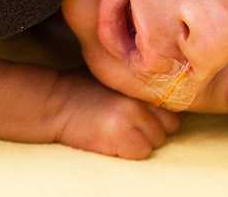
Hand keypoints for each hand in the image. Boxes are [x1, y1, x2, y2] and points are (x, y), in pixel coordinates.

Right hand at [54, 73, 180, 159]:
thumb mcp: (115, 76)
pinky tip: (115, 141)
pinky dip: (132, 150)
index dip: (160, 111)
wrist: (55, 101)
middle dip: (156, 126)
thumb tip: (161, 90)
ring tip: (121, 131)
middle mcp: (139, 98)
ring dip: (144, 140)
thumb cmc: (81, 86)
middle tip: (132, 123)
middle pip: (170, 124)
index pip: (172, 103)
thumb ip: (139, 83)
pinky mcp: (120, 136)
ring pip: (158, 140)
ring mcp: (131, 117)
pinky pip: (142, 151)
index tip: (145, 112)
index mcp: (140, 81)